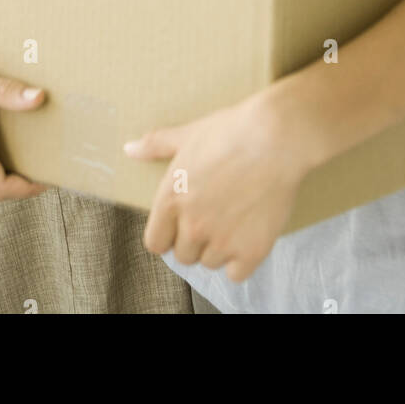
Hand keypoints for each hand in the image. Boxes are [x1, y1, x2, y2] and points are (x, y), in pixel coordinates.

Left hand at [123, 92, 303, 281]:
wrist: (276, 137)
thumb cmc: (231, 131)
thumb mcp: (188, 134)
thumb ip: (155, 146)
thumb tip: (128, 150)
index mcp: (171, 200)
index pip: (155, 243)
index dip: (168, 234)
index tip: (181, 223)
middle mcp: (192, 225)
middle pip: (183, 255)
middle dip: (195, 239)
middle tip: (214, 214)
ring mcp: (222, 240)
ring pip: (210, 263)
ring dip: (220, 248)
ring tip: (235, 218)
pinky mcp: (251, 250)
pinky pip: (236, 273)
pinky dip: (242, 260)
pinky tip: (248, 235)